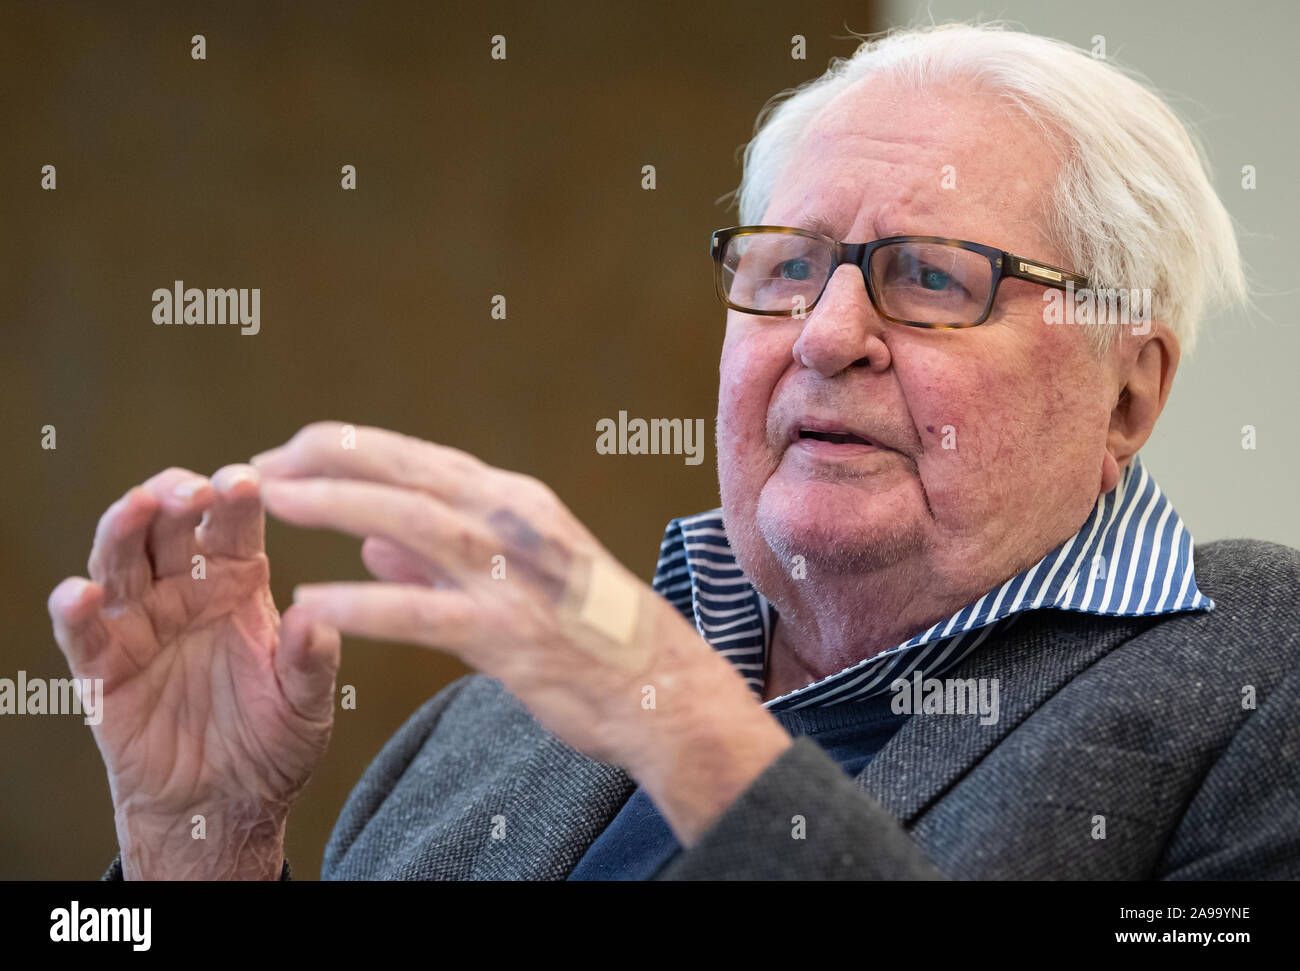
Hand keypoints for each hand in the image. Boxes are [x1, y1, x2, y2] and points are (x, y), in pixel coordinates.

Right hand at [48, 465, 340, 878]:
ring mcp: (140, 626)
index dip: (237, 501)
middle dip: (177, 498)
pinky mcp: (102, 668)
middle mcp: (185, 593)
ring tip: (136, 507)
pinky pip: (82, 633)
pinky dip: (75, 610)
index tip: (247, 480)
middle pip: (170, 528)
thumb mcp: (306, 705)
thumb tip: (318, 618)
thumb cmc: (272, 744)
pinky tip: (81, 593)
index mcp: (239, 586)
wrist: (226, 806)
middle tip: (193, 491)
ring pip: (121, 562)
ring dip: (124, 530)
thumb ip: (311, 662)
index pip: (235, 529)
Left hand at [253, 422, 790, 842]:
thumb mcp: (517, 575)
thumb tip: (371, 542)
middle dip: (327, 459)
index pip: (417, 459)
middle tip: (259, 463)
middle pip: (407, 472)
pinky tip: (309, 599)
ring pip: (413, 522)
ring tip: (274, 503)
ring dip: (337, 505)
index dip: (346, 450)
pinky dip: (362, 602)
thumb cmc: (589, 631)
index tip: (287, 454)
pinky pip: (422, 614)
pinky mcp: (510, 634)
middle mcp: (514, 521)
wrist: (662, 686)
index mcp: (514, 502)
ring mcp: (514, 574)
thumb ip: (438, 558)